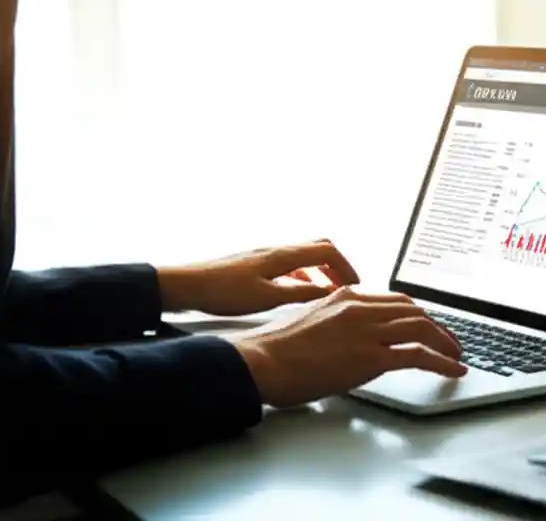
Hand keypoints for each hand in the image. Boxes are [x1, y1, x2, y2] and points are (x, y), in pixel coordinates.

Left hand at [157, 239, 360, 316]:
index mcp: (283, 255)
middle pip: (317, 247)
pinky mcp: (253, 263)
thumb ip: (300, 294)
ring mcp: (264, 254)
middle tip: (346, 285)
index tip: (356, 284)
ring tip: (327, 291)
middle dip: (336, 265)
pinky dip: (301, 275)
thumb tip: (327, 292)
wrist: (188, 285)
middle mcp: (276, 249)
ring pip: (302, 256)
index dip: (346, 266)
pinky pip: (287, 263)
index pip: (327, 251)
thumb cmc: (223, 291)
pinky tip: (296, 290)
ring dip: (319, 270)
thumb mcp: (267, 298)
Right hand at [227, 286, 467, 407]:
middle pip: (414, 310)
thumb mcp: (312, 323)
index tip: (427, 325)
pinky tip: (452, 369)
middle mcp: (360, 307)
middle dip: (437, 326)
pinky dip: (442, 362)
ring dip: (445, 343)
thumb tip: (352, 340)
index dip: (417, 314)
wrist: (264, 362)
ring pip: (422, 328)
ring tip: (456, 356)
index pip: (394, 300)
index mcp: (346, 296)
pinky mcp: (371, 356)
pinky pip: (418, 355)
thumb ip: (338, 324)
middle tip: (448, 341)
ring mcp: (367, 330)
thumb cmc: (277, 351)